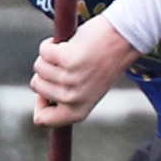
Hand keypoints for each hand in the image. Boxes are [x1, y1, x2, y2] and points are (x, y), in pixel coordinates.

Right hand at [31, 13, 138, 127]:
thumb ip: (66, 99)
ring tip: (71, 52)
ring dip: (50, 56)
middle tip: (67, 64)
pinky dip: (51, 44)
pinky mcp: (67, 58)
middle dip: (46, 72)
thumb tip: (40, 97)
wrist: (123, 41)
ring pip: (39, 66)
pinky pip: (44, 51)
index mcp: (78, 112)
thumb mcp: (87, 91)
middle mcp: (73, 99)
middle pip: (37, 85)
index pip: (42, 119)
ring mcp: (70, 79)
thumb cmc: (103, 64)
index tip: (44, 92)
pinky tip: (67, 43)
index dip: (39, 104)